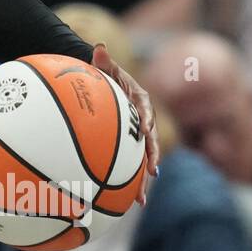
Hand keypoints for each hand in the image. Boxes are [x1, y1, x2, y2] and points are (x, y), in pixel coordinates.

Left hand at [91, 42, 159, 205]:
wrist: (101, 83)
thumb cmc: (101, 74)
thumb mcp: (103, 66)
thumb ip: (102, 59)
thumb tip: (99, 46)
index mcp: (139, 100)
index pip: (146, 110)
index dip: (147, 120)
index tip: (146, 130)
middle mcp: (142, 119)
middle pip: (150, 140)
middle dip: (152, 156)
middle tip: (152, 171)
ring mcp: (136, 135)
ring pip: (142, 158)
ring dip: (143, 179)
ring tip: (140, 200)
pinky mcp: (128, 146)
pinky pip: (129, 165)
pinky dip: (129, 183)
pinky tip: (128, 203)